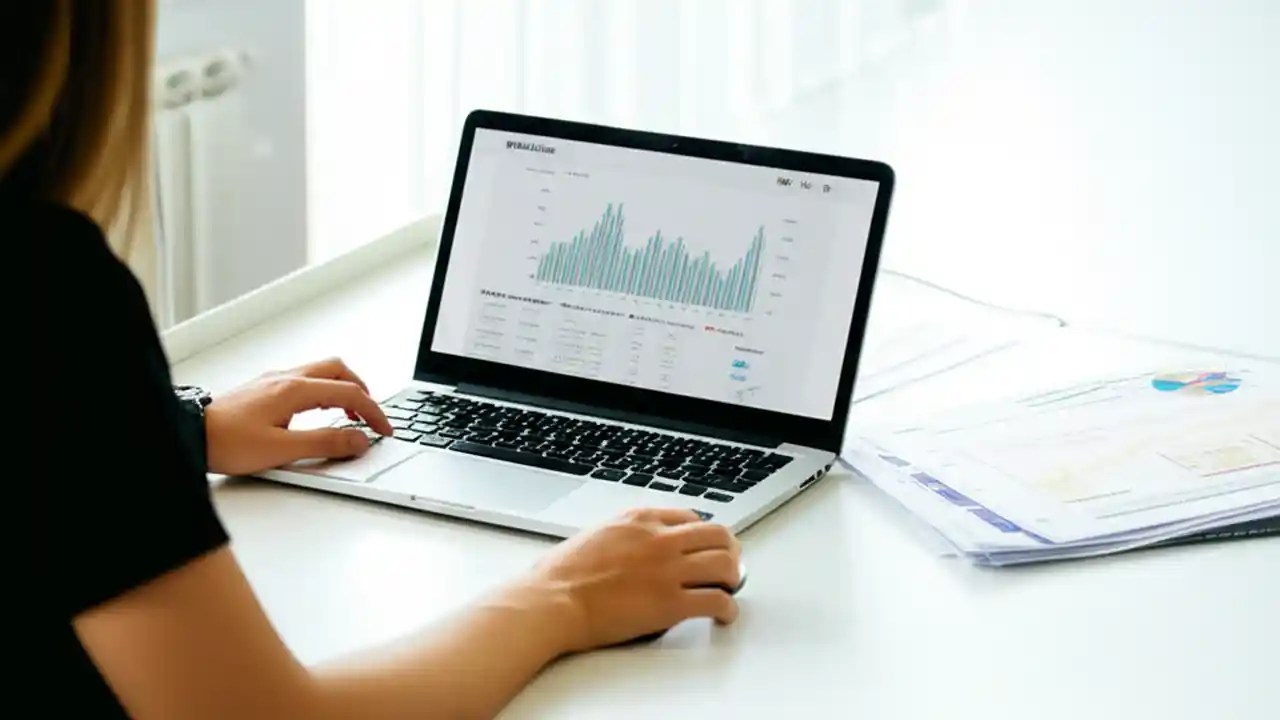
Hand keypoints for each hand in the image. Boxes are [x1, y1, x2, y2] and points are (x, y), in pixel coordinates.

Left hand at [203, 357, 392, 474]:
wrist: (187, 433)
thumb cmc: (226, 441)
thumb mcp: (281, 449)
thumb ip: (324, 443)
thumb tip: (358, 440)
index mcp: (295, 390)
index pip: (349, 393)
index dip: (373, 412)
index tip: (384, 430)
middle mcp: (285, 379)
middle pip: (338, 371)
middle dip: (362, 390)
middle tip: (371, 415)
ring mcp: (273, 382)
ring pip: (320, 373)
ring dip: (342, 389)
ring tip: (350, 414)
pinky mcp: (262, 390)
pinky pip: (303, 381)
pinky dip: (322, 392)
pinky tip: (316, 412)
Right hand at [505, 508, 741, 653]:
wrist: (551, 600)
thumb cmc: (560, 575)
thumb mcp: (596, 534)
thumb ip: (624, 535)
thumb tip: (634, 547)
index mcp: (639, 519)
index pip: (691, 517)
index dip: (704, 535)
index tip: (706, 547)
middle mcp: (659, 539)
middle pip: (718, 536)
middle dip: (729, 551)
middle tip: (729, 566)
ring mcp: (667, 571)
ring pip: (725, 565)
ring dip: (733, 578)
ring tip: (728, 590)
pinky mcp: (670, 604)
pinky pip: (717, 602)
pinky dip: (728, 610)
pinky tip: (723, 616)